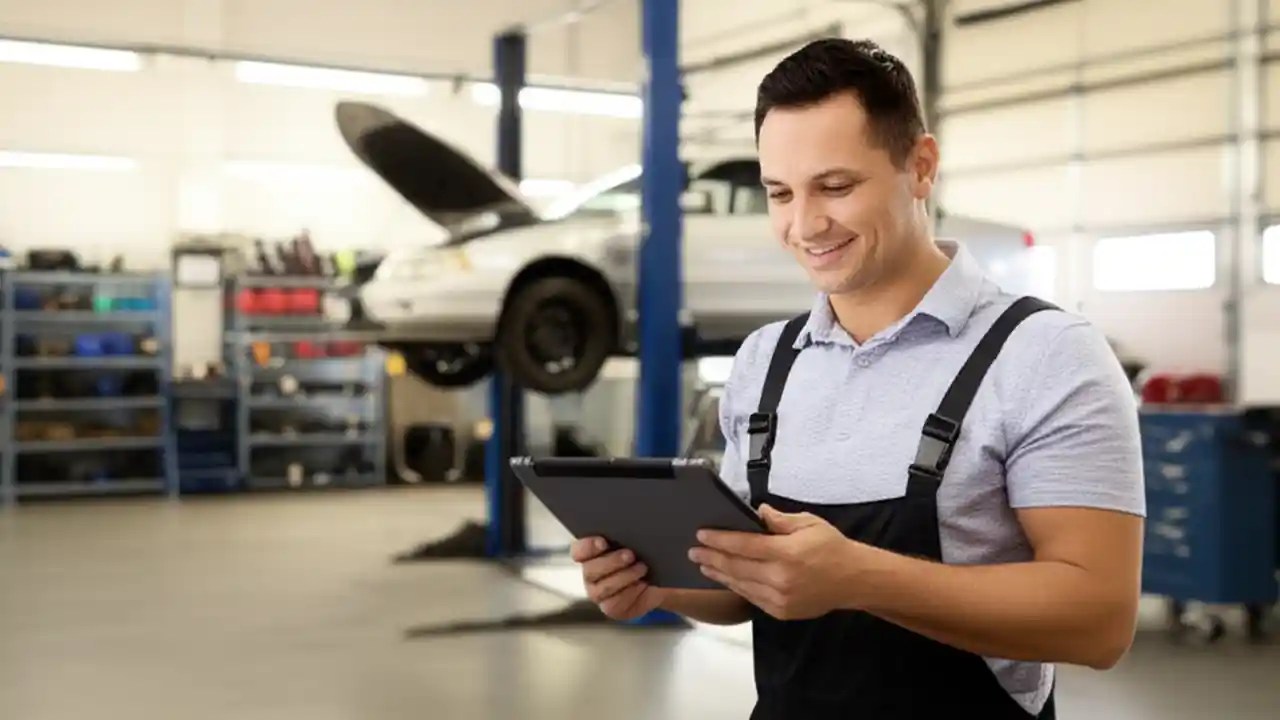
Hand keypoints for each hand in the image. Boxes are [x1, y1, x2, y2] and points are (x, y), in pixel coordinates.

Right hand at [571, 536, 668, 620]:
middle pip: (590, 570)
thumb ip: (629, 534)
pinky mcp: (611, 608)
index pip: (579, 551)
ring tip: (642, 568)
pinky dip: (631, 592)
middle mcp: (590, 574)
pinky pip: (615, 603)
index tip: (603, 542)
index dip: (587, 547)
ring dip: (624, 577)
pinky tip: (642, 584)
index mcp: (589, 554)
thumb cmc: (645, 553)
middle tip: (630, 555)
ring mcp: (598, 593)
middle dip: (611, 562)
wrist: (660, 578)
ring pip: (604, 588)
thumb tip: (634, 522)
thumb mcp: (638, 540)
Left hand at [690, 504, 862, 620]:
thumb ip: (780, 520)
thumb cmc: (831, 547)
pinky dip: (736, 587)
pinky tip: (726, 579)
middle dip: (712, 557)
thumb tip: (757, 512)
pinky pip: (751, 598)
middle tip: (693, 551)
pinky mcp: (781, 611)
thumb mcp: (809, 524)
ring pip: (741, 585)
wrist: (853, 580)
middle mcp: (781, 578)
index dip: (720, 539)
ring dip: (719, 574)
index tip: (702, 534)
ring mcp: (780, 598)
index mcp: (787, 553)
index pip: (744, 545)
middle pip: (736, 567)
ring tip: (703, 565)